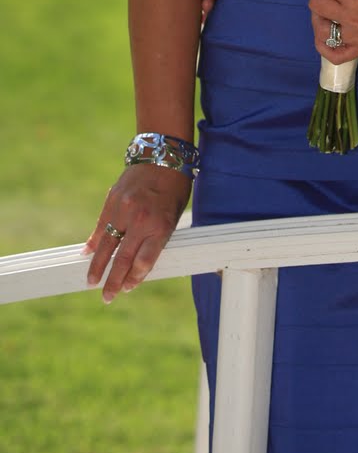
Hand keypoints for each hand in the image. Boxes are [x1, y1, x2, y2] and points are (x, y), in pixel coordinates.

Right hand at [84, 163, 191, 301]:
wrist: (164, 155)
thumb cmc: (175, 188)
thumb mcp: (173, 215)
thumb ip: (156, 239)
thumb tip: (137, 264)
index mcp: (161, 225)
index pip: (143, 261)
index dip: (135, 278)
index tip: (128, 288)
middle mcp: (141, 219)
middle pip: (123, 258)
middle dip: (113, 281)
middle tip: (107, 297)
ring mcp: (123, 209)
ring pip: (106, 245)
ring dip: (97, 265)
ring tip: (91, 281)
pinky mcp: (112, 200)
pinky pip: (100, 225)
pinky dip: (93, 241)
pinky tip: (87, 253)